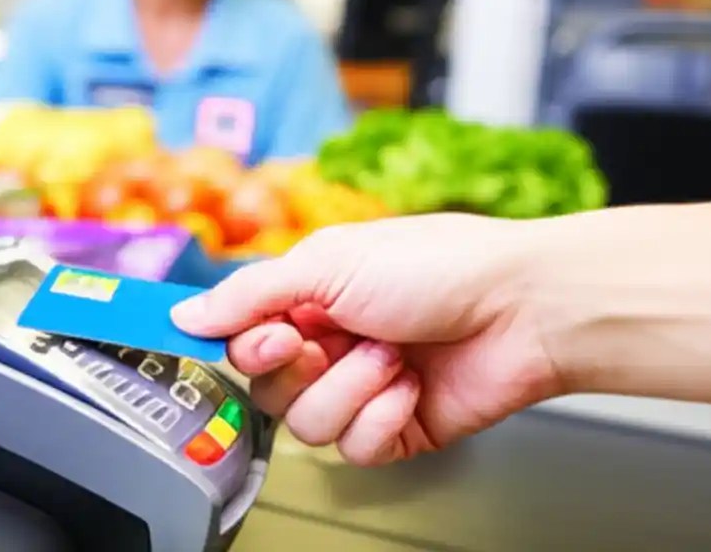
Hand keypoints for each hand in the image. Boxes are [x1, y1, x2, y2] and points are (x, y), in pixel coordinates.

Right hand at [172, 214, 561, 466]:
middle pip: (267, 388)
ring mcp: (362, 388)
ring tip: (388, 355)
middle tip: (325, 339)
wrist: (524, 307)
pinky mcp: (396, 428)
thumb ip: (250, 293)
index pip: (242, 337)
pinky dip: (381, 415)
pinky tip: (409, 385)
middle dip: (297, 367)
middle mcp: (330, 342)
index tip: (267, 335)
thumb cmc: (440, 264)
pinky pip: (355, 448)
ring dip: (347, 388)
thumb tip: (186, 314)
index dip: (245, 344)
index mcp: (310, 295)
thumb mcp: (328, 261)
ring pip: (307, 425)